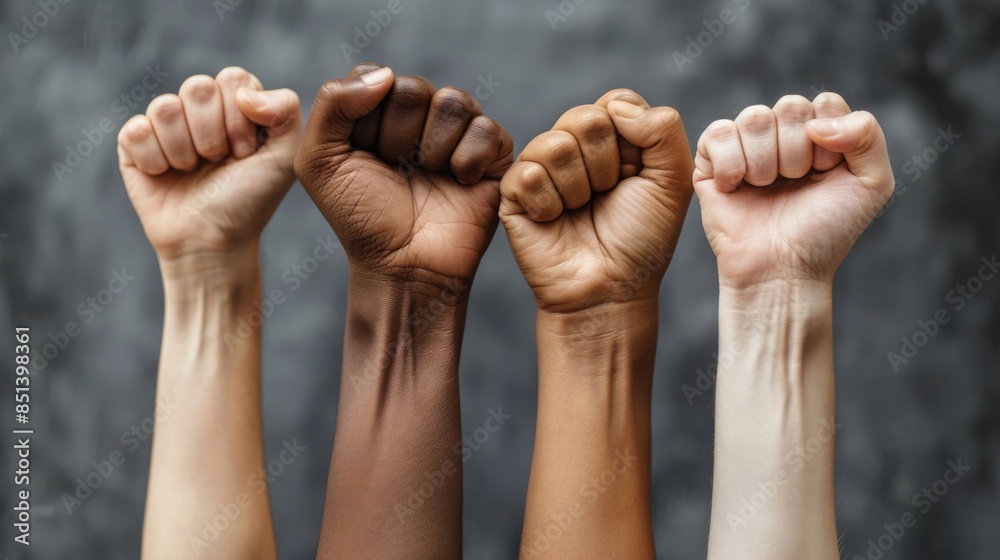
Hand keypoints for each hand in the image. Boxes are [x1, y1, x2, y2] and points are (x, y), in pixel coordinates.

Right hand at [117, 67, 301, 261]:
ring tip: (193, 171)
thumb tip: (243, 92)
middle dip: (212, 135)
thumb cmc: (250, 200)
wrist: (213, 239)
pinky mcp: (135, 143)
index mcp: (236, 105)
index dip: (239, 119)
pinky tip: (166, 175)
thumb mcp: (285, 157)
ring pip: (165, 107)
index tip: (245, 153)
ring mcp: (167, 124)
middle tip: (218, 163)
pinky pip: (136, 131)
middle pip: (197, 87)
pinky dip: (155, 160)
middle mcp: (201, 109)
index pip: (232, 79)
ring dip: (184, 150)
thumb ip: (286, 109)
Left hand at [294, 63, 513, 291]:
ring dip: (434, 149)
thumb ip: (332, 104)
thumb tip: (386, 74)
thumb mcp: (320, 161)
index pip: (376, 76)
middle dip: (399, 137)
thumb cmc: (361, 218)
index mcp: (379, 112)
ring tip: (429, 178)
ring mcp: (459, 133)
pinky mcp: (494, 154)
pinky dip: (468, 160)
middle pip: (413, 88)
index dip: (366, 119)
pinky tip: (460, 183)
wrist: (403, 265)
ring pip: (453, 102)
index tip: (364, 156)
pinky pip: (487, 129)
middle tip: (399, 172)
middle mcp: (420, 117)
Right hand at [500, 90, 693, 312]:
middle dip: (604, 165)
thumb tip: (614, 108)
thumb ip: (662, 128)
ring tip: (580, 212)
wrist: (609, 288)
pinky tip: (555, 221)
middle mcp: (576, 145)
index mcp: (614, 137)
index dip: (630, 139)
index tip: (635, 176)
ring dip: (578, 189)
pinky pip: (528, 174)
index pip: (616, 101)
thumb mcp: (672, 181)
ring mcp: (543, 166)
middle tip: (606, 196)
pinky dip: (549, 205)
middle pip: (585, 118)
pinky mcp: (513, 191)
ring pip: (556, 145)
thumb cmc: (641, 240)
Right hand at [693, 93, 893, 287]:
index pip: (824, 103)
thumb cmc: (824, 232)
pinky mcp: (710, 160)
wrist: (781, 268)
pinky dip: (731, 165)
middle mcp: (782, 134)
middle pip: (789, 107)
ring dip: (764, 163)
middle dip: (796, 153)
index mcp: (820, 134)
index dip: (827, 141)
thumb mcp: (872, 184)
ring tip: (765, 190)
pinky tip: (736, 188)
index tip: (825, 175)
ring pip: (753, 117)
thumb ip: (868, 136)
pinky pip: (718, 133)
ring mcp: (746, 145)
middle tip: (794, 185)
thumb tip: (816, 122)